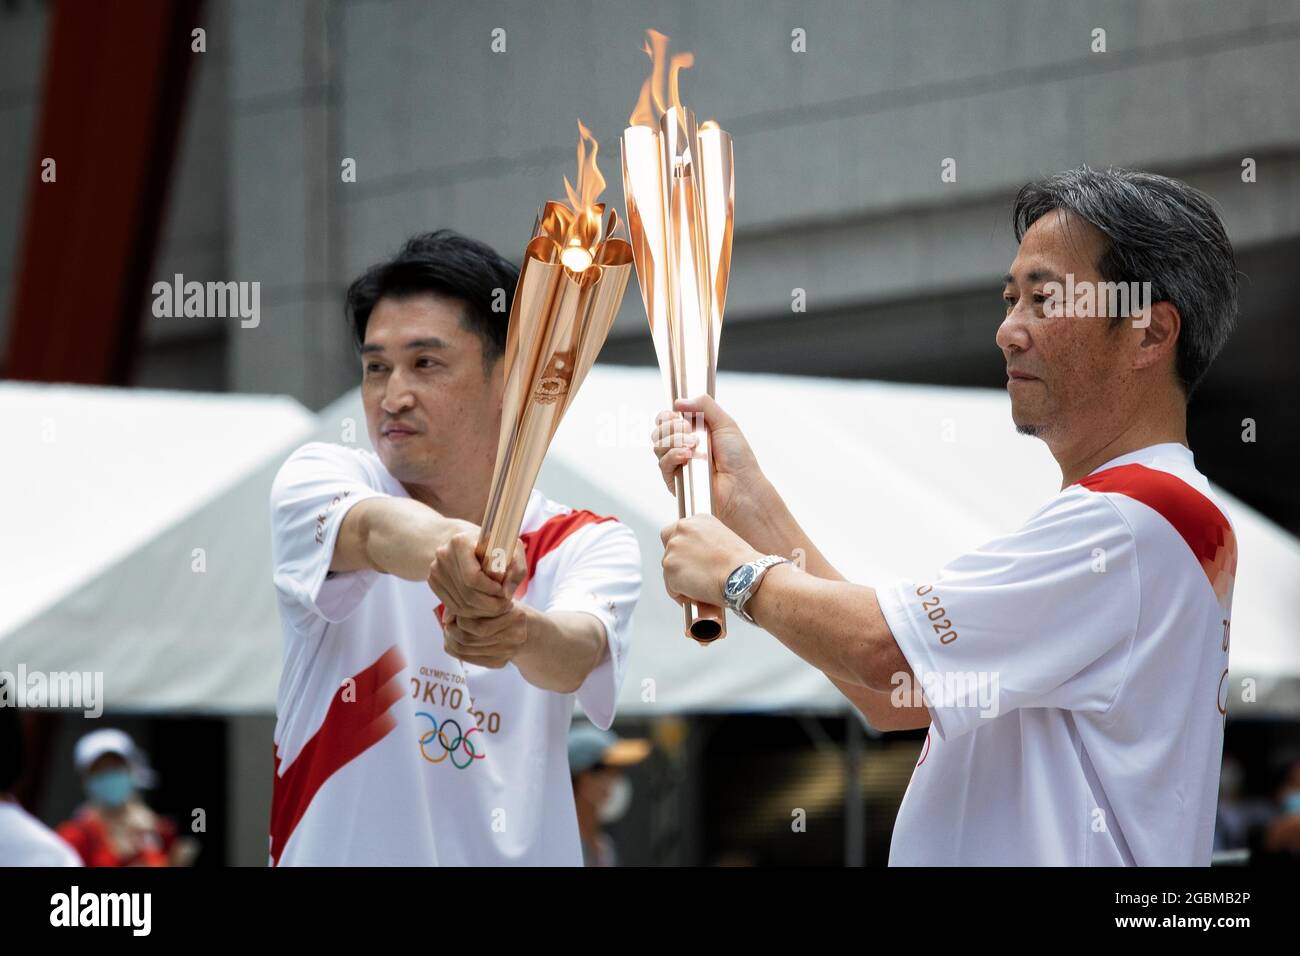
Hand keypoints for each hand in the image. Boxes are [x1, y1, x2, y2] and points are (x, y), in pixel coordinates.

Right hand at [427, 525, 526, 621]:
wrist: (466, 541)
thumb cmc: (493, 544)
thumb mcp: (511, 549)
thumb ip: (516, 569)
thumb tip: (506, 595)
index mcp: (460, 542)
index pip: (473, 578)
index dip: (491, 591)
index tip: (505, 594)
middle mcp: (443, 555)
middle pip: (467, 594)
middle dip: (490, 606)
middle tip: (505, 606)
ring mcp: (435, 569)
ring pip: (460, 604)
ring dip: (482, 612)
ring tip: (497, 607)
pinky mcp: (433, 581)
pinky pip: (453, 606)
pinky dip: (470, 612)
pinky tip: (484, 608)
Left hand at [443, 601, 533, 668]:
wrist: (528, 630)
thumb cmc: (506, 609)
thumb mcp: (495, 598)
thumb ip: (471, 603)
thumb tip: (446, 618)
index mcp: (516, 616)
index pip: (478, 625)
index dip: (460, 619)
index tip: (454, 612)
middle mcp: (515, 637)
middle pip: (470, 639)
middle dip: (452, 631)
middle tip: (448, 623)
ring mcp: (508, 652)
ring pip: (466, 651)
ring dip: (451, 641)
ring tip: (449, 631)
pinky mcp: (500, 663)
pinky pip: (471, 660)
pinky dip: (456, 651)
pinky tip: (454, 642)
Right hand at [650, 395, 764, 530]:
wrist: (741, 485)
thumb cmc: (738, 458)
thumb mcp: (725, 423)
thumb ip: (704, 405)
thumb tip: (678, 401)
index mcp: (693, 432)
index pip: (667, 420)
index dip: (667, 415)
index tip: (676, 413)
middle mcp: (682, 447)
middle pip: (659, 431)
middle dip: (671, 426)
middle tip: (689, 430)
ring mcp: (677, 464)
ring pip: (657, 445)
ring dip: (674, 440)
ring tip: (694, 444)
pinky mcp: (675, 480)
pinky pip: (662, 463)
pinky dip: (672, 455)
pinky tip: (687, 456)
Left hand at [660, 514, 760, 607]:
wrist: (745, 575)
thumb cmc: (742, 565)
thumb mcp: (724, 541)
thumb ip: (704, 544)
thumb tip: (696, 559)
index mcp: (697, 520)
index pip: (675, 532)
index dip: (681, 550)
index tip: (690, 562)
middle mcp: (682, 529)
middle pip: (668, 551)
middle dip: (679, 566)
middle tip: (695, 579)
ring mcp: (673, 548)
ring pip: (669, 571)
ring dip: (682, 583)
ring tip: (703, 590)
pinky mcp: (670, 568)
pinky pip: (671, 588)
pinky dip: (682, 596)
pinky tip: (700, 597)